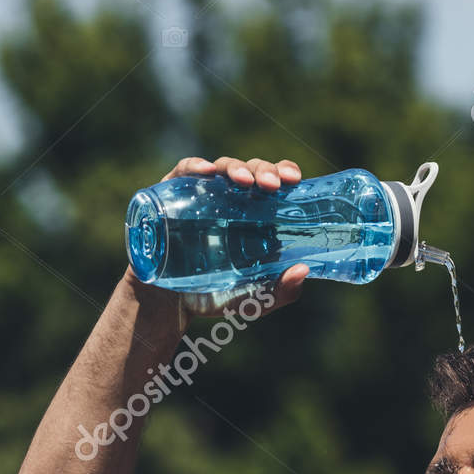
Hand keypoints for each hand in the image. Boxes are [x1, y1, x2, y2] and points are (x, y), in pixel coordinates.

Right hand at [126, 154, 309, 319]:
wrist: (170, 306)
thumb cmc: (215, 298)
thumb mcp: (253, 301)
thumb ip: (280, 292)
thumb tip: (303, 270)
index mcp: (257, 217)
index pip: (276, 184)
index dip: (285, 173)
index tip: (295, 180)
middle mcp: (233, 200)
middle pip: (252, 171)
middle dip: (264, 171)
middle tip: (272, 185)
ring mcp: (204, 195)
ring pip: (223, 168)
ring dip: (235, 168)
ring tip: (244, 181)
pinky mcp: (175, 195)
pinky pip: (184, 172)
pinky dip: (195, 166)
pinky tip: (206, 172)